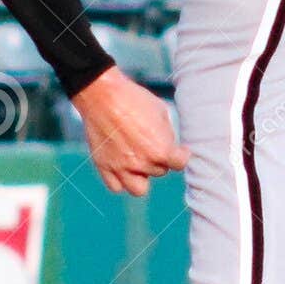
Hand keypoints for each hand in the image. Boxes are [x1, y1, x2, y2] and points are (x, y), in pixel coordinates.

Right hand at [71, 66, 190, 195]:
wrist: (102, 94)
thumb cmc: (133, 98)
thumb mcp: (160, 111)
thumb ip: (166, 133)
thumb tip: (169, 144)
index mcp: (161, 150)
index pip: (180, 164)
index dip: (181, 155)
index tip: (180, 150)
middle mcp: (142, 163)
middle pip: (160, 171)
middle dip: (159, 159)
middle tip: (151, 144)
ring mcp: (121, 167)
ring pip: (139, 189)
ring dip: (142, 177)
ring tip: (139, 162)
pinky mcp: (104, 166)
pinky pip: (116, 186)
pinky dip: (120, 179)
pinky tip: (122, 165)